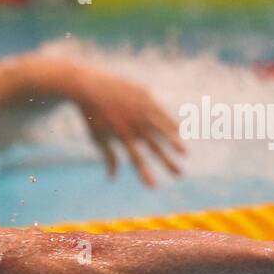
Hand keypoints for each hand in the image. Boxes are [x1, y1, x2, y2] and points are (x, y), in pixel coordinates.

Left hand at [67, 69, 185, 186]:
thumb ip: (108, 157)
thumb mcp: (97, 138)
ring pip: (162, 129)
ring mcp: (141, 109)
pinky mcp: (144, 97)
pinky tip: (179, 130)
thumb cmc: (92, 116)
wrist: (89, 87)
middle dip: (167, 162)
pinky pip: (160, 112)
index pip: (136, 160)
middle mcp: (134, 124)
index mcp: (121, 136)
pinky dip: (169, 122)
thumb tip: (112, 177)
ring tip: (184, 154)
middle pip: (154, 148)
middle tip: (179, 175)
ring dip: (174, 143)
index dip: (145, 173)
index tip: (153, 186)